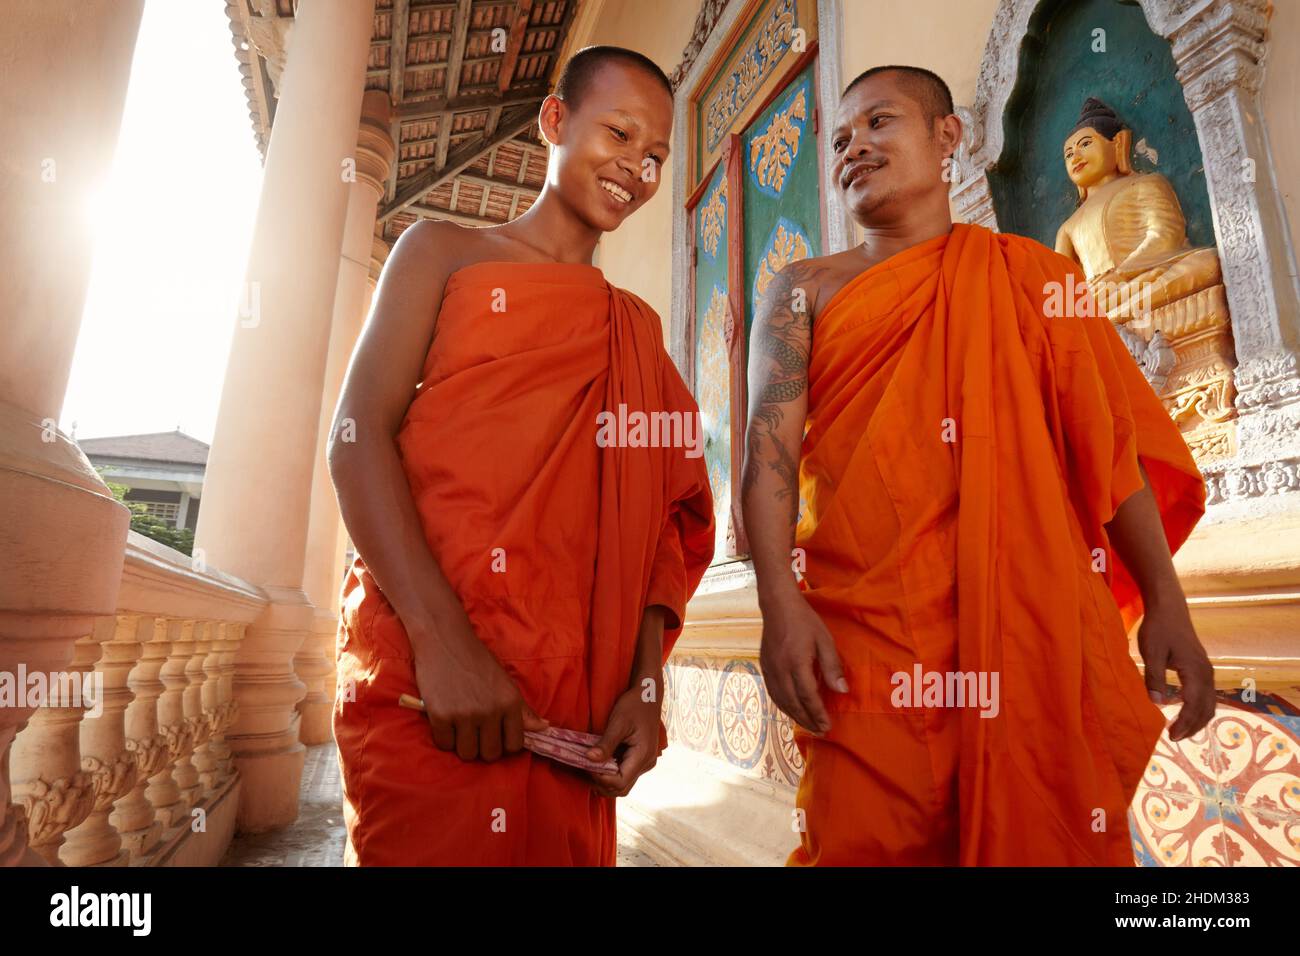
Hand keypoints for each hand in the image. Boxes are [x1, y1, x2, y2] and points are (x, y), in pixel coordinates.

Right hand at [409, 609, 547, 760]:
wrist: (445, 641)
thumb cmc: (477, 661)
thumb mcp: (505, 683)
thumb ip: (523, 709)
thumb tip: (544, 728)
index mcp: (509, 702)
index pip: (514, 745)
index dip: (505, 743)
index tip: (496, 735)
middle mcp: (490, 711)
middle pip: (491, 754)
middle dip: (484, 747)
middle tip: (476, 732)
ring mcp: (464, 715)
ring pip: (468, 754)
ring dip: (464, 745)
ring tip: (461, 728)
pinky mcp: (440, 716)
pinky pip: (444, 745)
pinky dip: (444, 738)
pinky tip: (446, 723)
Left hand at [583, 683, 662, 797]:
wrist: (649, 694)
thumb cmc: (634, 705)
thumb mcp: (618, 722)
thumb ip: (605, 743)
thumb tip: (589, 760)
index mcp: (643, 755)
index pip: (620, 782)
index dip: (601, 778)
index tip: (586, 765)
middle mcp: (646, 763)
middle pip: (622, 788)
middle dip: (601, 783)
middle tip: (584, 769)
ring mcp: (644, 762)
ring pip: (623, 783)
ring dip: (605, 779)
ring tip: (589, 766)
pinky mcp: (640, 759)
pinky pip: (624, 773)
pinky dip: (610, 772)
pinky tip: (598, 762)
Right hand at [758, 591, 846, 733]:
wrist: (777, 606)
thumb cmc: (805, 621)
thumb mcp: (824, 640)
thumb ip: (832, 666)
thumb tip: (842, 691)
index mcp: (796, 663)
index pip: (808, 696)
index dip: (818, 714)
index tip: (828, 726)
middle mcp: (780, 670)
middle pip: (793, 703)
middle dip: (807, 720)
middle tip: (820, 731)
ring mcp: (769, 669)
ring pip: (781, 701)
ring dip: (795, 716)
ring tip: (808, 725)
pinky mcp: (764, 667)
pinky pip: (773, 693)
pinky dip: (783, 706)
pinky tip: (792, 710)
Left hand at [1137, 598, 1215, 741]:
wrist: (1169, 608)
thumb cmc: (1158, 628)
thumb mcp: (1151, 652)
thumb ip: (1154, 677)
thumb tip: (1158, 703)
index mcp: (1195, 670)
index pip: (1194, 705)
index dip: (1184, 723)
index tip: (1171, 736)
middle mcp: (1207, 673)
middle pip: (1206, 708)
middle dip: (1192, 726)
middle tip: (1174, 738)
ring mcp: (1207, 671)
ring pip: (1209, 703)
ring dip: (1197, 720)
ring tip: (1180, 731)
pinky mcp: (1202, 669)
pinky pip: (1206, 695)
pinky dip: (1199, 709)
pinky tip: (1185, 714)